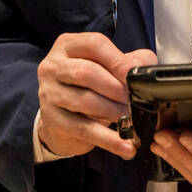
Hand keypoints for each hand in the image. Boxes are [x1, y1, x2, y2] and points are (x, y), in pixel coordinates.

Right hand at [36, 32, 156, 159]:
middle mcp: (53, 65)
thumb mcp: (109, 66)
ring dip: (114, 112)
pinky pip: (84, 129)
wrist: (63, 115)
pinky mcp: (52, 119)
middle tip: (135, 100)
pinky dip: (108, 139)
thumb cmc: (90, 83)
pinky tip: (126, 146)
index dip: (117, 60)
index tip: (134, 75)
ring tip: (132, 119)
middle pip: (86, 72)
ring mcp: (49, 92)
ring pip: (84, 101)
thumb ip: (129, 61)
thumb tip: (143, 70)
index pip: (94, 45)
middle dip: (116, 88)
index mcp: (69, 45)